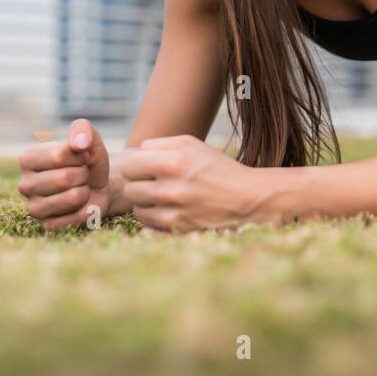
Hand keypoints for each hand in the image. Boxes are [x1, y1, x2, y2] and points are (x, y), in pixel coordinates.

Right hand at [18, 118, 112, 229]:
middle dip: (83, 174)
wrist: (98, 186)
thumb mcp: (89, 139)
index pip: (59, 156)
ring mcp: (34, 208)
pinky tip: (83, 204)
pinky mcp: (47, 226)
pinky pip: (74, 218)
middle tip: (81, 175)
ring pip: (71, 198)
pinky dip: (87, 210)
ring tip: (81, 188)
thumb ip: (83, 130)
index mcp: (28, 159)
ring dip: (85, 191)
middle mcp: (24, 184)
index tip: (80, 156)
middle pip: (65, 178)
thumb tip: (79, 143)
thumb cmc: (88, 161)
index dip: (79, 155)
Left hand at [120, 135, 273, 233]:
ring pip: (137, 208)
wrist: (246, 198)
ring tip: (166, 196)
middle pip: (130, 188)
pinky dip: (155, 219)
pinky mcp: (177, 231)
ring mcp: (173, 213)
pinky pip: (147, 225)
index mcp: (174, 162)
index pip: (129, 165)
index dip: (138, 165)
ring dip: (147, 203)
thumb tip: (134, 154)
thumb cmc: (217, 168)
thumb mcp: (192, 144)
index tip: (149, 167)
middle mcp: (170, 189)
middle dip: (141, 184)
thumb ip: (159, 144)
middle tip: (158, 183)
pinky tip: (171, 210)